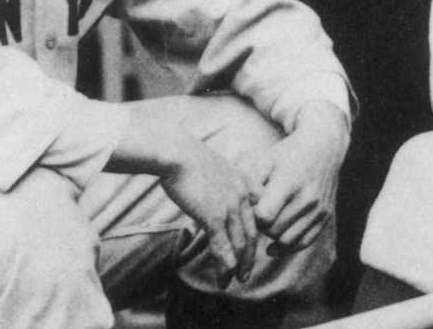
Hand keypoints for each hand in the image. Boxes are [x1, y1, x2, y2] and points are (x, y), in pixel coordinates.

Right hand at [158, 140, 259, 284]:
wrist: (176, 153)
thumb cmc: (186, 157)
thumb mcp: (212, 166)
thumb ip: (219, 182)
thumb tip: (210, 195)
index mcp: (242, 183)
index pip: (256, 213)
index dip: (254, 232)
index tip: (250, 246)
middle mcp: (241, 196)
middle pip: (252, 233)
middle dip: (250, 256)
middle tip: (246, 272)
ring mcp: (229, 207)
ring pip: (240, 243)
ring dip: (239, 266)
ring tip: (235, 280)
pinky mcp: (214, 216)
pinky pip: (223, 246)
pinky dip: (225, 264)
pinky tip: (224, 276)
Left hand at [242, 102, 348, 252]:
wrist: (323, 147)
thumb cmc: (287, 154)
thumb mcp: (265, 160)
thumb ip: (249, 183)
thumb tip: (243, 208)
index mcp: (289, 182)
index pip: (264, 216)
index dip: (252, 215)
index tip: (250, 207)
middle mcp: (307, 198)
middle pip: (274, 230)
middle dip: (260, 226)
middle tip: (255, 216)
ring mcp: (318, 210)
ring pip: (287, 241)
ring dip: (272, 236)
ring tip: (267, 223)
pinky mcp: (325, 217)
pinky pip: (303, 242)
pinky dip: (287, 247)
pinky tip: (272, 246)